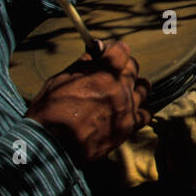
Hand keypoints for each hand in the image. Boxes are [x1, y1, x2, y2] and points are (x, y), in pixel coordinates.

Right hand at [25, 40, 150, 165]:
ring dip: (133, 86)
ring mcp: (126, 108)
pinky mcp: (128, 127)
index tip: (105, 53)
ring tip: (121, 91)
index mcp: (103, 73)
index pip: (122, 50)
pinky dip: (139, 109)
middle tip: (109, 73)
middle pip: (133, 67)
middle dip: (122, 66)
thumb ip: (83, 63)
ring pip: (142, 89)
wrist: (51, 146)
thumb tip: (96, 50)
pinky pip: (145, 114)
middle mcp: (120, 89)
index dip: (112, 49)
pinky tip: (130, 109)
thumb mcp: (60, 79)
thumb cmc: (50, 111)